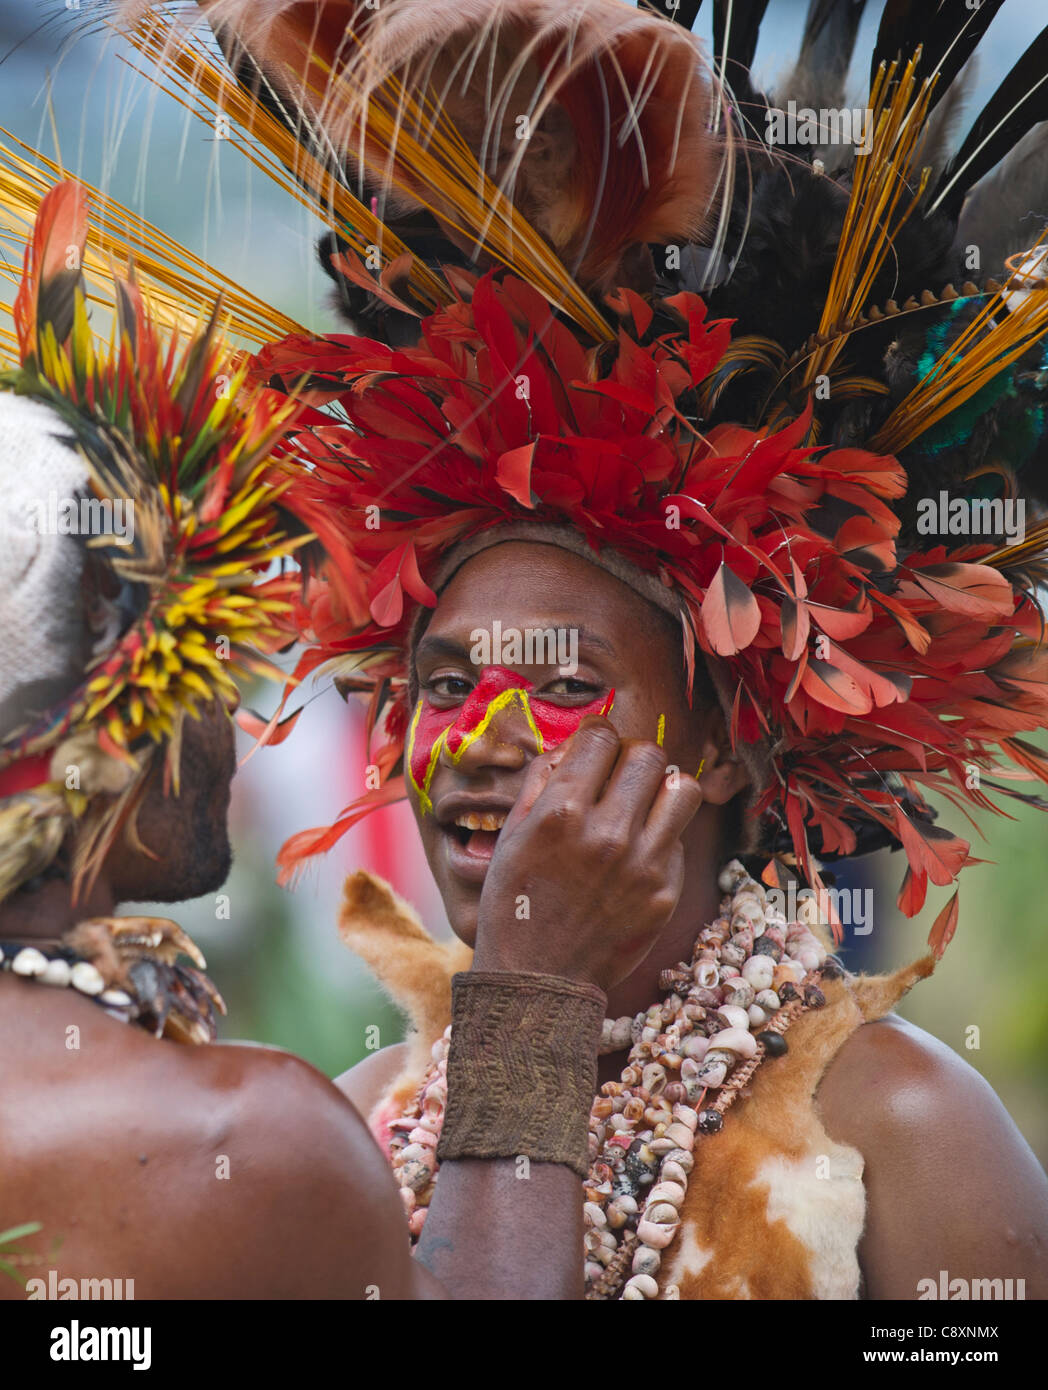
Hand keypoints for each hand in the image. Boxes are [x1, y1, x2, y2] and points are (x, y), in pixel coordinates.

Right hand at [471, 715, 702, 992]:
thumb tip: (575, 745)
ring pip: (683, 788)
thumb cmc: (514, 904)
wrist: (538, 982)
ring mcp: (643, 865)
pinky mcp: (665, 893)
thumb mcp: (511, 836)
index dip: (597, 736)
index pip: (602, 736)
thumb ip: (543, 781)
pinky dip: (660, 838)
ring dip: (661, 789)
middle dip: (630, 757)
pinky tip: (634, 855)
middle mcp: (607, 833)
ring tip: (642, 805)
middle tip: (618, 776)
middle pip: (648, 754)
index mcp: (561, 813)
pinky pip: (678, 839)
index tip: (594, 748)